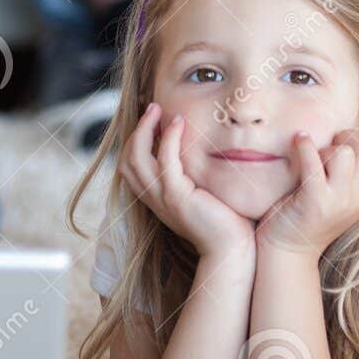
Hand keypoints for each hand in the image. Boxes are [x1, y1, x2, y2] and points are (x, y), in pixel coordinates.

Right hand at [120, 103, 255, 261]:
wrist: (232, 250)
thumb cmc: (224, 222)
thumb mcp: (200, 194)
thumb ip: (191, 176)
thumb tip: (198, 152)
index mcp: (156, 199)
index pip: (130, 166)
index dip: (135, 141)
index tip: (153, 121)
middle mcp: (154, 199)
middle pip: (126, 159)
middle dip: (136, 130)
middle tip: (152, 108)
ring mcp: (163, 199)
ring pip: (136, 158)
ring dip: (145, 128)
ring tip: (158, 109)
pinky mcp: (177, 198)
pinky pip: (165, 161)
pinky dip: (169, 138)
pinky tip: (179, 122)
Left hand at [257, 130, 358, 258]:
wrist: (288, 253)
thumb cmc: (308, 217)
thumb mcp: (340, 198)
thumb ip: (351, 175)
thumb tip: (347, 136)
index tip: (339, 145)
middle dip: (346, 138)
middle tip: (327, 148)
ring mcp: (340, 201)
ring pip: (344, 152)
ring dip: (325, 148)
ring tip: (313, 159)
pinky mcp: (315, 201)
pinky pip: (314, 160)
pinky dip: (304, 145)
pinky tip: (297, 141)